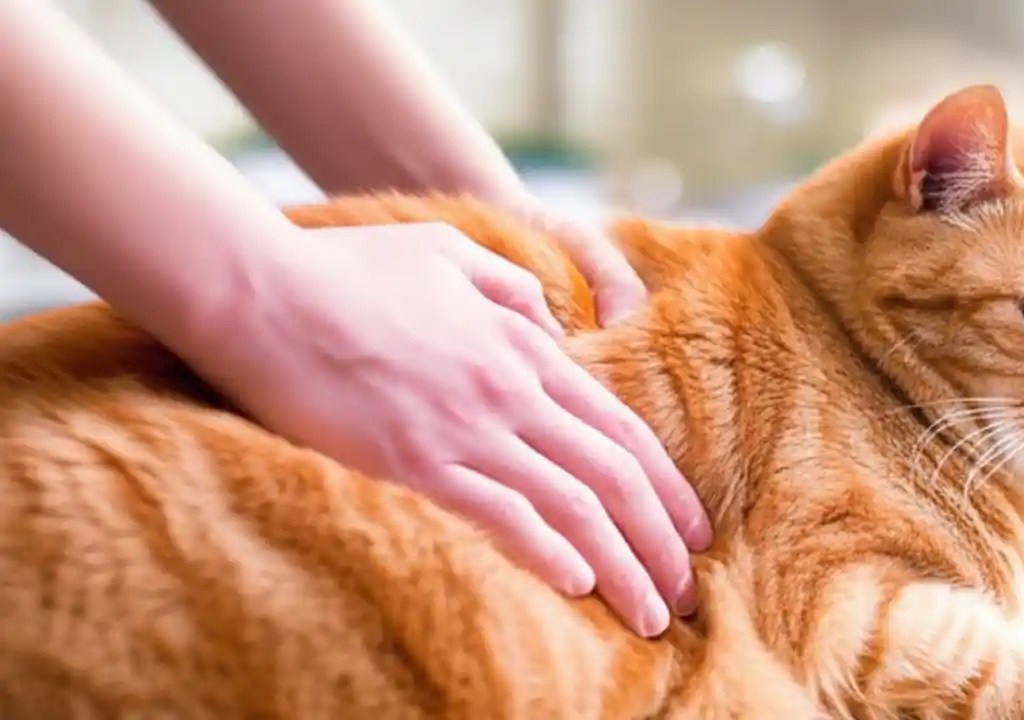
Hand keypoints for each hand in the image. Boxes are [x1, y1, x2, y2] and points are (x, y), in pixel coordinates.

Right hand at [190, 221, 711, 636]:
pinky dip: (547, 552)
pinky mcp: (415, 460)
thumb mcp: (449, 254)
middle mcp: (510, 391)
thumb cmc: (348, 270)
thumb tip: (550, 326)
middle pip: (612, 475)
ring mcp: (466, 427)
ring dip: (620, 563)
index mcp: (523, 346)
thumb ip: (511, 289)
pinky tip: (577, 584)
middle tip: (687, 592)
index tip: (692, 530)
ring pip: (571, 504)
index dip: (667, 484)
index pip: (619, 428)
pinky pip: (501, 514)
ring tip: (648, 613)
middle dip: (660, 541)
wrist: (262, 288)